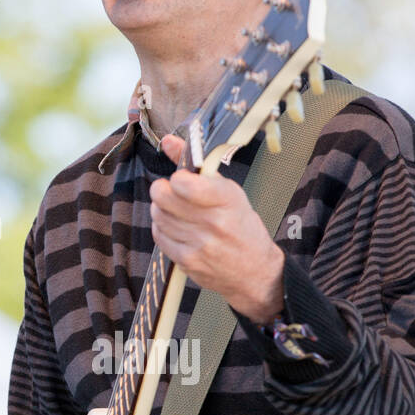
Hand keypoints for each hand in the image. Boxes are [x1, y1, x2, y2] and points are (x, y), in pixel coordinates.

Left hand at [151, 134, 284, 322]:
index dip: (177, 178)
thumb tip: (167, 141)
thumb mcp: (230, 192)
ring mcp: (200, 245)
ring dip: (161, 209)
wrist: (256, 273)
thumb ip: (197, 165)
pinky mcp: (188, 262)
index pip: (185, 183)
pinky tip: (176, 227)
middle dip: (162, 190)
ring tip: (175, 210)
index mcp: (227, 199)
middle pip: (163, 197)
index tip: (182, 180)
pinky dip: (162, 228)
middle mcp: (214, 223)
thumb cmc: (243, 228)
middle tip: (169, 191)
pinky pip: (160, 237)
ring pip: (158, 216)